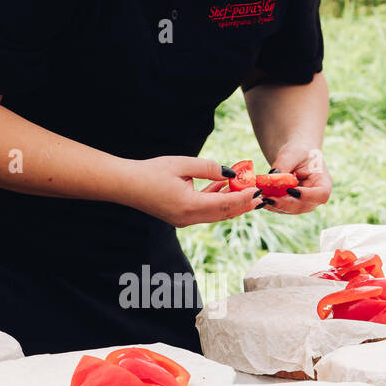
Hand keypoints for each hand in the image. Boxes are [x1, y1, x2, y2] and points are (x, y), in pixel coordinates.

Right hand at [119, 156, 260, 227]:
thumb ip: (209, 168)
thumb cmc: (151, 172)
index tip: (259, 190)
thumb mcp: (182, 164)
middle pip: (225, 213)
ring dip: (232, 204)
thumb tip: (231, 174)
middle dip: (244, 205)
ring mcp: (185, 221)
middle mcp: (190, 218)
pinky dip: (217, 202)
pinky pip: (206, 212)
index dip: (245, 197)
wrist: (125, 185)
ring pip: (216, 214)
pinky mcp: (181, 218)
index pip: (226, 204)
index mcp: (191, 206)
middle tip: (261, 196)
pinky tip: (225, 189)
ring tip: (248, 193)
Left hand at [259, 142, 331, 214]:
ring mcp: (304, 203)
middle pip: (304, 206)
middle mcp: (316, 197)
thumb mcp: (292, 153)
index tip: (292, 191)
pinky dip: (272, 204)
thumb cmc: (298, 152)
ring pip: (292, 209)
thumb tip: (272, 175)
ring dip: (276, 205)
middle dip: (286, 204)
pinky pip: (283, 208)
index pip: (321, 194)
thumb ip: (284, 164)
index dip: (308, 196)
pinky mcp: (292, 205)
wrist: (295, 156)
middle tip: (269, 199)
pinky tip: (261, 199)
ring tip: (262, 198)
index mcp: (323, 183)